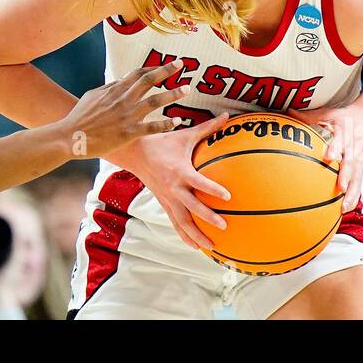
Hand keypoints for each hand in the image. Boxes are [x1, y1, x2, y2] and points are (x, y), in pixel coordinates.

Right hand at [60, 60, 187, 158]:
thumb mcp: (92, 95)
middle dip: (167, 71)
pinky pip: (152, 127)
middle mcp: (123, 99)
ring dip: (172, 94)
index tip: (167, 65)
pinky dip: (166, 123)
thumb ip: (109, 87)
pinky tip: (177, 121)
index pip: (138, 73)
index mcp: (114, 89)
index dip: (154, 67)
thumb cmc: (80, 116)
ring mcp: (126, 116)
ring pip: (155, 101)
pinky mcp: (128, 133)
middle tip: (181, 65)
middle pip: (149, 80)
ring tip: (186, 89)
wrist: (70, 136)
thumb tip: (122, 79)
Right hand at [113, 112, 231, 251]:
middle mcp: (173, 187)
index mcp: (180, 171)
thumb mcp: (185, 134)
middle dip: (208, 218)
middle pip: (191, 207)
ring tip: (212, 246)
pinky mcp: (164, 204)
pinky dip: (185, 236)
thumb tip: (228, 116)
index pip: (198, 182)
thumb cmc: (162, 142)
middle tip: (224, 226)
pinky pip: (175, 223)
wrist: (134, 153)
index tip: (228, 196)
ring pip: (182, 221)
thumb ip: (208, 128)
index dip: (212, 189)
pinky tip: (196, 247)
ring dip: (197, 235)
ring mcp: (167, 198)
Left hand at [295, 101, 362, 211]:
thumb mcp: (327, 114)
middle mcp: (353, 148)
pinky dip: (353, 197)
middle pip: (351, 163)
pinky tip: (345, 209)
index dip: (335, 148)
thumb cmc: (342, 118)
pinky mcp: (361, 167)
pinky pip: (358, 184)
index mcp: (344, 134)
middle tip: (340, 188)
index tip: (329, 157)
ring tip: (344, 207)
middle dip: (346, 176)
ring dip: (352, 193)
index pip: (340, 141)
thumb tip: (288, 112)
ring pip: (357, 178)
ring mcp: (359, 159)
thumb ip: (308, 116)